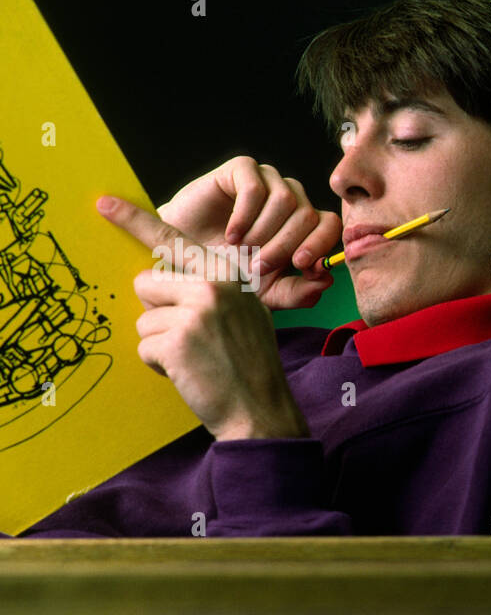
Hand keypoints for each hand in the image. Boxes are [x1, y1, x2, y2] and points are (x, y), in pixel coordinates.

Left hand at [97, 195, 309, 441]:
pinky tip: (189, 373)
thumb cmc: (250, 367)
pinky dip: (159, 365)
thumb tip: (159, 281)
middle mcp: (212, 287)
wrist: (262, 411)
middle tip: (190, 338)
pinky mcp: (176, 341)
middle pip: (146, 283)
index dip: (136, 221)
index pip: (174, 242)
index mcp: (228, 277)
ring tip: (194, 359)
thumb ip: (211, 291)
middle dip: (157, 313)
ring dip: (160, 343)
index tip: (104, 203)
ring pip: (143, 319)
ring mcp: (195, 313)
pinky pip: (144, 347)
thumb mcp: (245, 314)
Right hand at [156, 156, 341, 310]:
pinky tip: (230, 235)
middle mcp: (291, 198)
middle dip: (284, 246)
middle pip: (308, 214)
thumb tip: (326, 280)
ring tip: (241, 249)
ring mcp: (268, 180)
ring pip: (286, 200)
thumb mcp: (266, 292)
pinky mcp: (242, 169)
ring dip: (263, 232)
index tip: (301, 267)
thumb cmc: (229, 271)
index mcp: (304, 224)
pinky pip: (255, 188)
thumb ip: (298, 293)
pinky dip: (244, 216)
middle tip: (257, 266)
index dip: (320, 245)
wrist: (184, 254)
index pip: (330, 225)